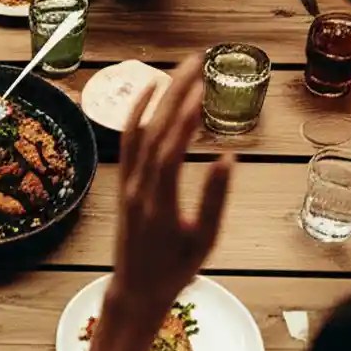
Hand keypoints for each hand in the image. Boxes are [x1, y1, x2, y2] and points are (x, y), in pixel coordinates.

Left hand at [108, 57, 232, 330]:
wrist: (135, 289)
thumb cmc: (175, 269)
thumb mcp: (205, 241)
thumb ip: (215, 199)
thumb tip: (228, 159)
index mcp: (160, 202)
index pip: (171, 150)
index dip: (186, 119)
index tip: (203, 89)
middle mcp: (137, 187)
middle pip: (155, 130)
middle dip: (174, 93)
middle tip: (195, 62)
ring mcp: (126, 183)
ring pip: (138, 130)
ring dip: (157, 96)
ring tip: (178, 69)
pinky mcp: (122, 182)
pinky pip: (127, 141)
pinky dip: (136, 114)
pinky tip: (148, 93)